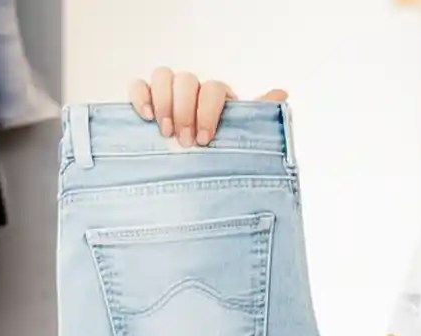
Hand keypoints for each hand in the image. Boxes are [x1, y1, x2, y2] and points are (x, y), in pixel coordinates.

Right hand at [128, 68, 288, 146]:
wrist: (194, 175)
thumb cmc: (221, 155)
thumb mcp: (242, 140)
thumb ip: (258, 117)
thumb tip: (283, 94)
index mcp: (218, 98)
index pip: (214, 88)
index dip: (208, 111)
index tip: (206, 140)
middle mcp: (194, 90)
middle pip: (187, 80)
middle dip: (185, 111)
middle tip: (185, 142)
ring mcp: (169, 93)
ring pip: (164, 75)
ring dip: (164, 103)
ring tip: (165, 134)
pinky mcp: (146, 100)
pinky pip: (138, 84)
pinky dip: (140, 96)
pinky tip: (146, 117)